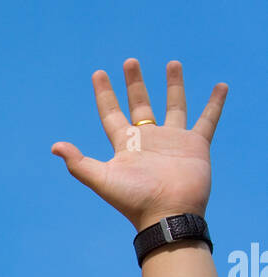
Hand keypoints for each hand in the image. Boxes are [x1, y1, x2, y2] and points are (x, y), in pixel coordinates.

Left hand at [51, 59, 227, 231]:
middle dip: (134, 83)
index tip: (99, 73)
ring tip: (172, 63)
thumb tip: (54, 146)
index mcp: (126, 145)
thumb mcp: (103, 180)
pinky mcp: (195, 145)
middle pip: (140, 104)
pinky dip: (215, 103)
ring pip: (174, 106)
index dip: (104, 94)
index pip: (111, 113)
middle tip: (130, 61)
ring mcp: (173, 141)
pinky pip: (208, 119)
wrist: (168, 215)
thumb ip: (79, 163)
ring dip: (174, 85)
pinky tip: (220, 86)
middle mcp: (148, 140)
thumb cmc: (135, 200)